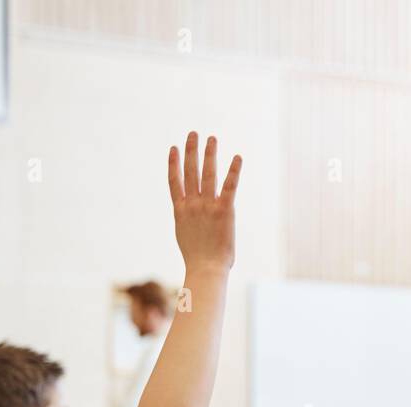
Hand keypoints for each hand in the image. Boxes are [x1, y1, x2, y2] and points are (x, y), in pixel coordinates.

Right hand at [168, 131, 241, 272]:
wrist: (206, 269)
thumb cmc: (198, 260)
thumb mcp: (186, 237)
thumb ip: (188, 222)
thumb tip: (188, 218)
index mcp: (180, 211)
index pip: (174, 182)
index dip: (173, 163)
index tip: (173, 148)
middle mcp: (192, 204)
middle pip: (190, 172)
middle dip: (191, 151)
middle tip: (193, 134)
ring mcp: (207, 206)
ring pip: (207, 174)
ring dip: (209, 154)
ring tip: (211, 138)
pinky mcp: (224, 210)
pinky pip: (229, 186)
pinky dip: (234, 171)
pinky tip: (237, 157)